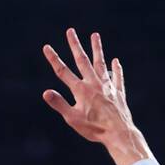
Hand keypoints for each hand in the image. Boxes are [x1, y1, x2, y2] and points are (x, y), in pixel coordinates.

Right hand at [43, 29, 149, 164]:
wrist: (119, 133)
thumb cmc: (94, 129)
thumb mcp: (72, 119)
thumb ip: (59, 104)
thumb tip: (45, 92)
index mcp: (81, 90)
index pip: (63, 71)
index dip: (54, 59)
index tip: (46, 47)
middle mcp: (94, 84)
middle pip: (82, 61)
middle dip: (75, 45)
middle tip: (70, 31)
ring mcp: (107, 86)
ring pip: (101, 63)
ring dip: (97, 49)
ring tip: (95, 35)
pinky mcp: (118, 93)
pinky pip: (117, 78)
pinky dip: (116, 69)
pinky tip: (115, 61)